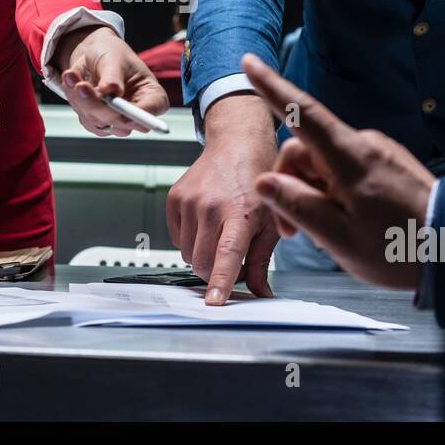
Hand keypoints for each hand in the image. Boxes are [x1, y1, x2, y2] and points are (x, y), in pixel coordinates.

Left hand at [56, 25, 168, 136]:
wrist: (93, 55)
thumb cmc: (112, 53)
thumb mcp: (114, 57)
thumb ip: (113, 75)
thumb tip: (111, 91)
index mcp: (152, 95)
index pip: (152, 110)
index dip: (138, 113)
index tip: (118, 103)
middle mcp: (136, 113)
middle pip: (120, 122)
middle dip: (96, 104)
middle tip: (81, 85)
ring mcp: (116, 121)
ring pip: (97, 121)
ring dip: (80, 98)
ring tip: (72, 75)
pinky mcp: (98, 122)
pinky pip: (83, 116)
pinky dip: (74, 98)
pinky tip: (72, 80)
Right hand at [166, 93, 279, 303]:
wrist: (237, 143)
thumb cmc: (258, 181)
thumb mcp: (270, 221)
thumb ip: (262, 261)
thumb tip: (260, 294)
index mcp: (241, 212)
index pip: (228, 254)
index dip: (220, 281)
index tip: (213, 302)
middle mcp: (211, 205)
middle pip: (201, 261)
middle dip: (213, 273)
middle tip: (232, 262)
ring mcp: (190, 200)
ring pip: (186, 253)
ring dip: (202, 255)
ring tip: (220, 235)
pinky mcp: (174, 197)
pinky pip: (175, 237)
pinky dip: (190, 240)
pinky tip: (206, 223)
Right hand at [241, 54, 434, 288]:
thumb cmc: (401, 249)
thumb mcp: (338, 237)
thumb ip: (297, 206)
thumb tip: (266, 183)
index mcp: (351, 158)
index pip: (302, 113)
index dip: (271, 88)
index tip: (249, 65)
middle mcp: (366, 146)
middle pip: (307, 151)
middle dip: (292, 185)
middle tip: (294, 231)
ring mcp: (379, 153)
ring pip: (325, 164)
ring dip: (315, 193)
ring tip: (331, 233)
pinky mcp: (388, 164)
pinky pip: (346, 171)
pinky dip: (336, 193)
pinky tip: (349, 222)